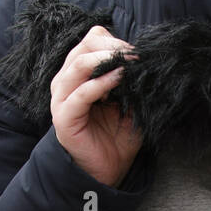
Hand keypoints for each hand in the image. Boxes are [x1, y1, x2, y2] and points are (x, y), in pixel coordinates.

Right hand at [50, 26, 142, 187]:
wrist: (108, 170)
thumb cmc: (117, 136)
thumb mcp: (131, 103)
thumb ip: (134, 82)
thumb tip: (148, 61)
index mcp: (80, 74)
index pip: (92, 40)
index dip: (114, 41)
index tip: (137, 51)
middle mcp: (67, 82)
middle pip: (84, 46)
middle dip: (112, 46)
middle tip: (135, 54)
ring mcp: (62, 99)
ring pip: (78, 64)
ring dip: (106, 59)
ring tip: (128, 63)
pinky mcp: (63, 118)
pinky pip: (79, 94)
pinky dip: (100, 83)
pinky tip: (118, 79)